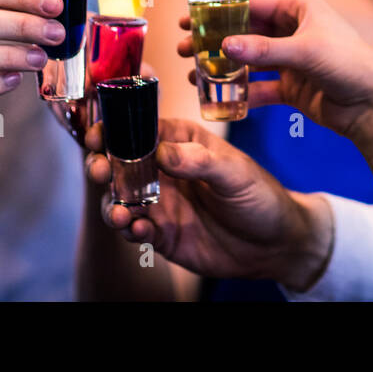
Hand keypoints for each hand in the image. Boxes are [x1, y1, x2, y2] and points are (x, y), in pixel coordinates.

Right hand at [83, 117, 332, 289]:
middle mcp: (163, 170)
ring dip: (111, 204)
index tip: (98, 134)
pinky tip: (140, 231)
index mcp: (180, 142)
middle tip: (99, 171)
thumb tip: (161, 152)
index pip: (139, 127)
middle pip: (119, 162)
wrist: (274, 244)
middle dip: (100, 165)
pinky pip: (134, 230)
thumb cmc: (259, 196)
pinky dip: (130, 230)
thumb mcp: (236, 172)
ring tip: (120, 214)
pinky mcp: (161, 234)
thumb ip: (200, 160)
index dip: (114, 128)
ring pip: (119, 198)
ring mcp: (160, 202)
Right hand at [178, 0, 372, 158]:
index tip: (188, 17)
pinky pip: (258, 87)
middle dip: (212, 40)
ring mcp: (290, 59)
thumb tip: (224, 44)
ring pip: (247, 60)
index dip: (217, 10)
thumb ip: (264, 50)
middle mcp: (292, 30)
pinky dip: (239, 92)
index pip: (250, 4)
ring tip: (192, 73)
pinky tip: (216, 99)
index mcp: (299, 8)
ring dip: (221, 67)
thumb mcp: (306, 52)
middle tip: (182, 47)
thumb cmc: (349, 65)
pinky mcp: (291, 86)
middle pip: (244, 32)